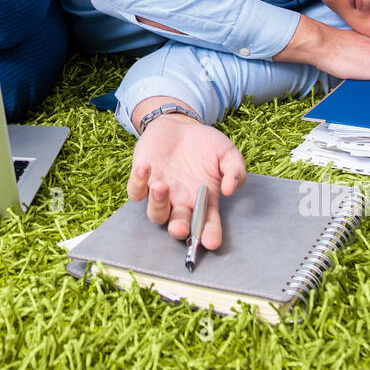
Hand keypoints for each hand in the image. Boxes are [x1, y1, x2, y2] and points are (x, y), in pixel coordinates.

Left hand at [127, 112, 246, 249]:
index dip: (209, 235)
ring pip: (155, 213)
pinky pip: (135, 191)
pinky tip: (145, 167)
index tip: (211, 242)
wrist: (179, 126)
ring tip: (161, 186)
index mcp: (203, 201)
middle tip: (180, 228)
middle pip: (178, 225)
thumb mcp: (227, 154)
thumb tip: (230, 190)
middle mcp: (181, 202)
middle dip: (178, 229)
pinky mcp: (143, 180)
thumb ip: (234, 171)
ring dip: (157, 204)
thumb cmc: (205, 144)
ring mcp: (161, 194)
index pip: (207, 224)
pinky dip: (137, 182)